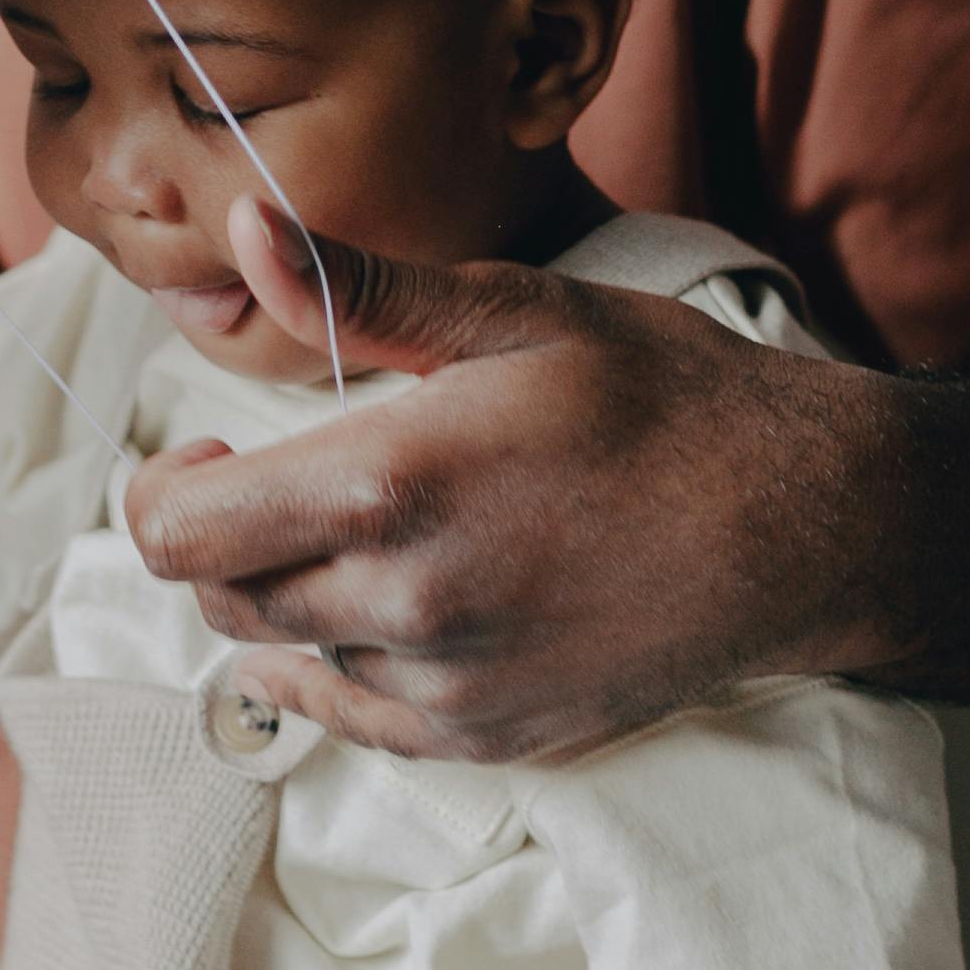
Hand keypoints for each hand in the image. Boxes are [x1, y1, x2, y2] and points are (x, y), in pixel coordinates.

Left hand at [119, 201, 896, 762]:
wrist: (803, 525)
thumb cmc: (665, 398)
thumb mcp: (515, 312)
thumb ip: (360, 285)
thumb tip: (245, 227)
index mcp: (386, 485)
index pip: (178, 531)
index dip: (165, 485)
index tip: (211, 443)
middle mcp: (400, 604)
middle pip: (218, 599)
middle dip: (223, 536)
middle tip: (277, 478)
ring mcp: (444, 689)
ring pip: (285, 655)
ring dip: (294, 594)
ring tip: (371, 527)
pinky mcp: (486, 742)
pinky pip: (355, 718)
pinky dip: (343, 664)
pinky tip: (392, 605)